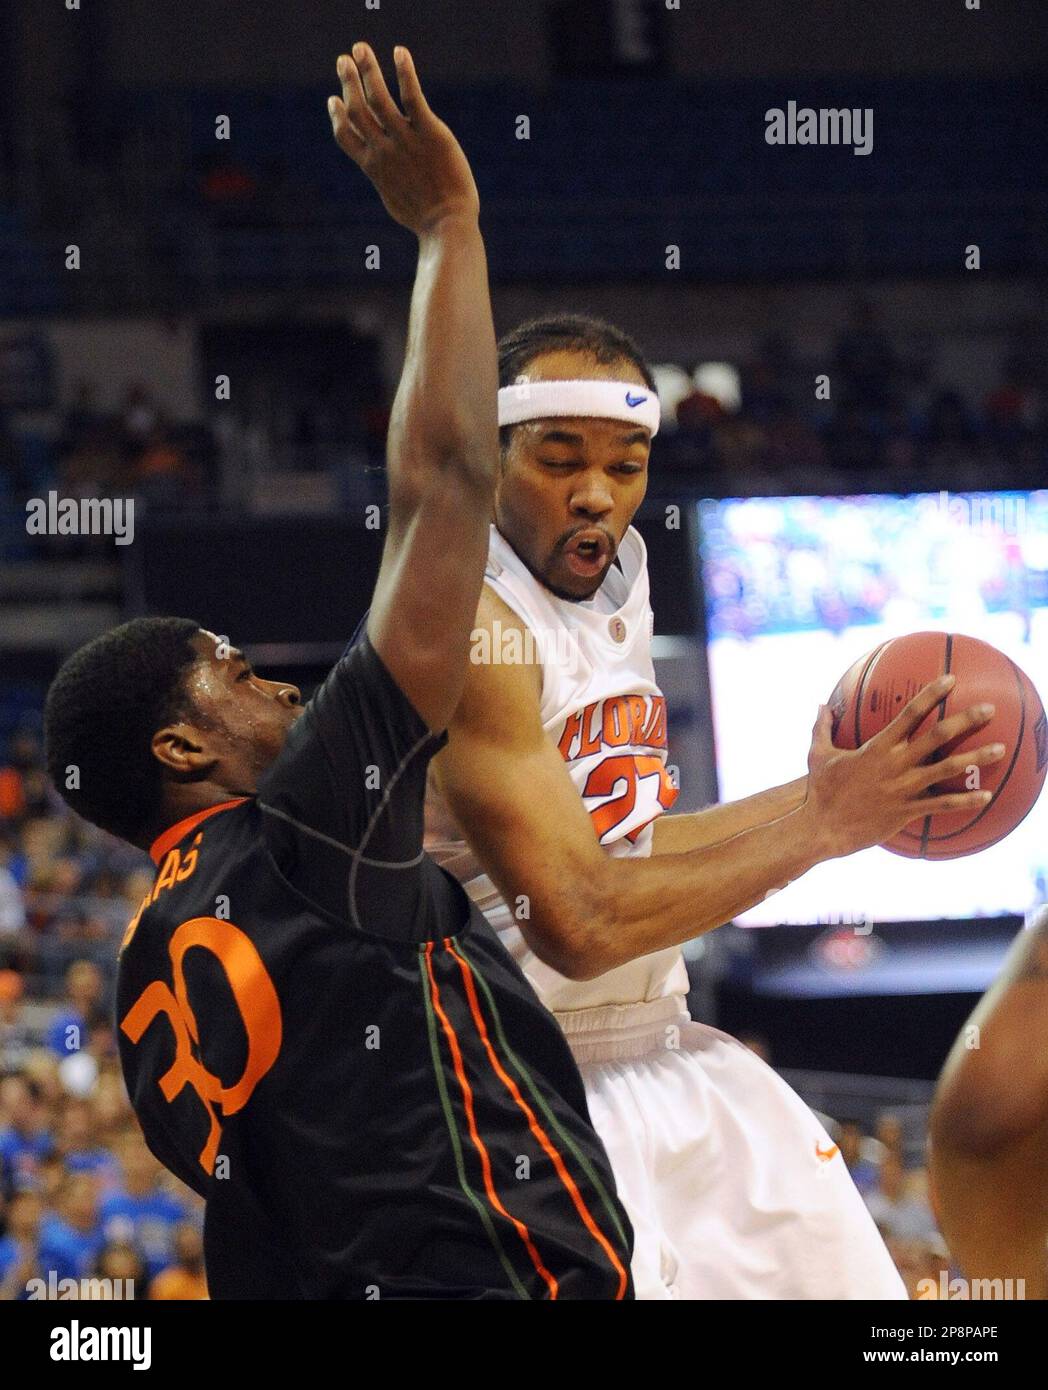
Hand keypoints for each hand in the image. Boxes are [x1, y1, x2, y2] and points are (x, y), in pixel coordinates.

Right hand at [327, 43, 479, 234]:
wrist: (446, 225)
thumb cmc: (425, 220)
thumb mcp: (396, 201)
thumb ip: (388, 181)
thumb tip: (386, 179)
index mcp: (373, 167)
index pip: (345, 135)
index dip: (337, 116)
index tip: (333, 99)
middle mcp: (384, 149)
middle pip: (357, 109)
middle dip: (347, 82)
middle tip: (343, 60)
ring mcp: (405, 140)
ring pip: (378, 97)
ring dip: (367, 70)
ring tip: (360, 48)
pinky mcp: (430, 132)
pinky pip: (413, 96)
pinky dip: (405, 72)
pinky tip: (399, 52)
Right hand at [801, 673, 1006, 858]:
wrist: (822, 827)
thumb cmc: (820, 790)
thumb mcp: (817, 754)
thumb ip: (822, 727)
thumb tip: (822, 705)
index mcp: (877, 746)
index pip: (909, 714)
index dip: (931, 694)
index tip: (951, 680)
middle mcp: (895, 764)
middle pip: (937, 736)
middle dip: (966, 720)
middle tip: (989, 710)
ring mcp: (903, 788)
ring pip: (946, 769)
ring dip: (976, 758)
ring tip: (1000, 750)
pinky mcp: (907, 811)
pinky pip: (942, 804)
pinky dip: (965, 800)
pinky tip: (986, 796)